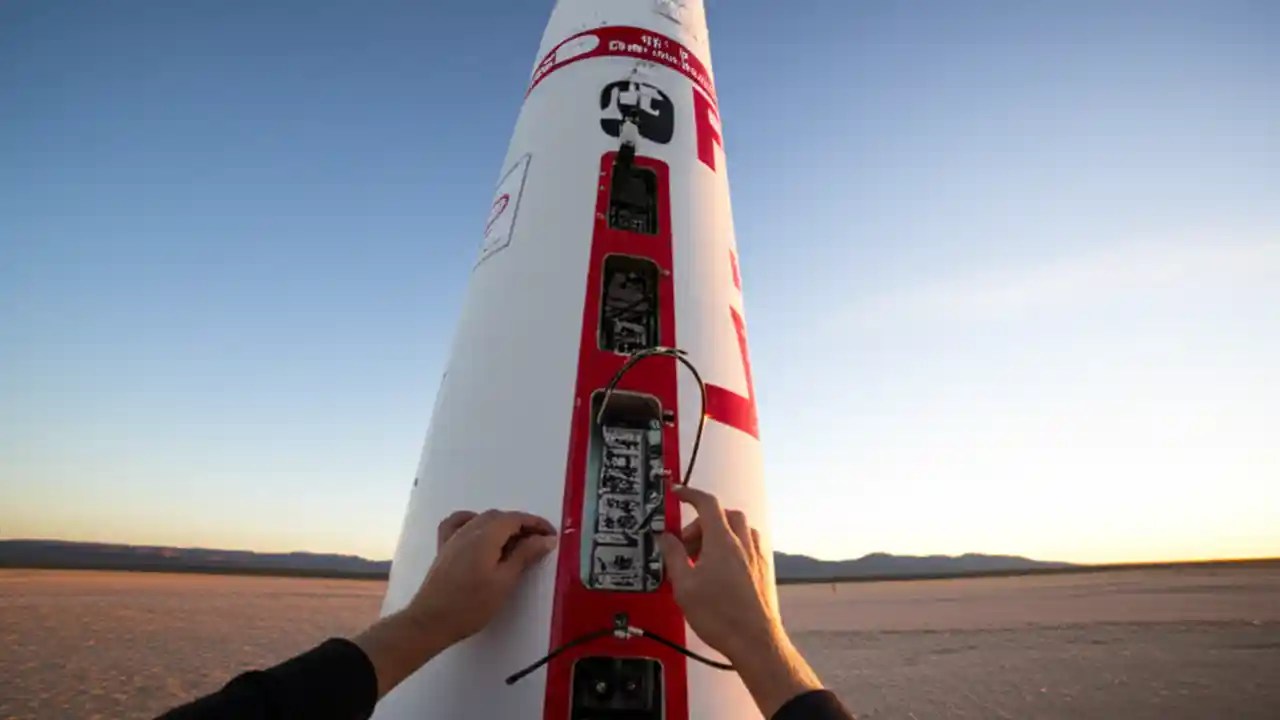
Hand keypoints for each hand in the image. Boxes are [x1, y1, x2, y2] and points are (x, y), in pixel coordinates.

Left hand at [356, 509, 556, 696]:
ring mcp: (454, 537)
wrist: (431, 621)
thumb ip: (525, 555)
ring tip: (515, 543)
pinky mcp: (444, 548)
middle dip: (522, 525)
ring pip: (482, 520)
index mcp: (486, 535)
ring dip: (502, 526)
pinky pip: (459, 524)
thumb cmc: (472, 605)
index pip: (516, 519)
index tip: (552, 536)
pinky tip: (480, 533)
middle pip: (500, 517)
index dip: (536, 524)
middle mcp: (469, 529)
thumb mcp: (504, 581)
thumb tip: (546, 538)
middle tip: (538, 544)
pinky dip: (473, 521)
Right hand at [658, 486, 821, 716]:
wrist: (754, 641)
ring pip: (741, 530)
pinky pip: (749, 547)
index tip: (679, 494)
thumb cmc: (720, 616)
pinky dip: (734, 548)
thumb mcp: (684, 585)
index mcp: (723, 541)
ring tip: (704, 558)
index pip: (707, 504)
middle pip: (726, 515)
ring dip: (721, 534)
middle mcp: (744, 544)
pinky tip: (722, 570)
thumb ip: (673, 556)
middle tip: (687, 544)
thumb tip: (666, 537)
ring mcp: (757, 557)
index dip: (691, 494)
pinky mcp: (764, 572)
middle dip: (703, 522)